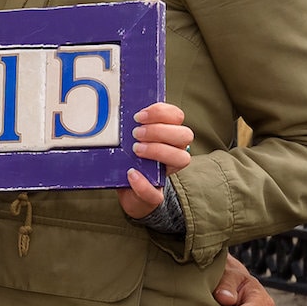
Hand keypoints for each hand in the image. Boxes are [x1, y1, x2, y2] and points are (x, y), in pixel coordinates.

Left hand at [117, 102, 193, 219]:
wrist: (126, 189)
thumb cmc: (128, 157)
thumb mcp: (127, 138)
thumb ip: (128, 125)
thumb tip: (121, 108)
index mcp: (168, 135)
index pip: (177, 116)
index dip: (161, 112)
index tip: (139, 116)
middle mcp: (174, 152)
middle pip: (185, 134)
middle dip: (160, 131)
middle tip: (136, 134)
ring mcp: (167, 174)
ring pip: (182, 159)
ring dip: (158, 150)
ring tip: (136, 150)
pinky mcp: (154, 197)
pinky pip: (155, 194)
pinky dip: (142, 183)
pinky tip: (130, 174)